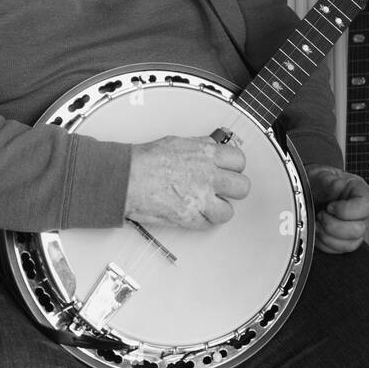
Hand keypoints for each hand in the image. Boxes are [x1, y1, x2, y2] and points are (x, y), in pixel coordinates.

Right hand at [125, 135, 248, 228]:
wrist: (125, 178)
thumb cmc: (144, 160)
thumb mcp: (178, 142)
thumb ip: (200, 146)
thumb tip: (211, 146)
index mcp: (206, 154)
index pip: (239, 161)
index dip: (234, 168)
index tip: (228, 171)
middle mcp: (208, 175)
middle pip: (242, 187)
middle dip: (233, 190)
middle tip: (222, 190)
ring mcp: (201, 198)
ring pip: (229, 211)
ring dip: (219, 210)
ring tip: (207, 206)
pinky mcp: (189, 217)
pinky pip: (208, 225)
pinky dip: (201, 222)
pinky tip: (191, 213)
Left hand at [307, 164, 368, 253]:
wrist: (307, 192)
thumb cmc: (317, 183)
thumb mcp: (320, 176)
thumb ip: (328, 181)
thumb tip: (337, 186)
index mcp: (358, 192)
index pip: (365, 207)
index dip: (346, 210)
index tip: (330, 206)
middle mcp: (359, 213)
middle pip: (359, 230)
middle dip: (333, 225)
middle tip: (321, 214)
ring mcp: (352, 228)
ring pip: (350, 244)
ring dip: (328, 236)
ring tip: (318, 223)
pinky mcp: (342, 241)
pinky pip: (338, 251)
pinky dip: (324, 244)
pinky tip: (317, 231)